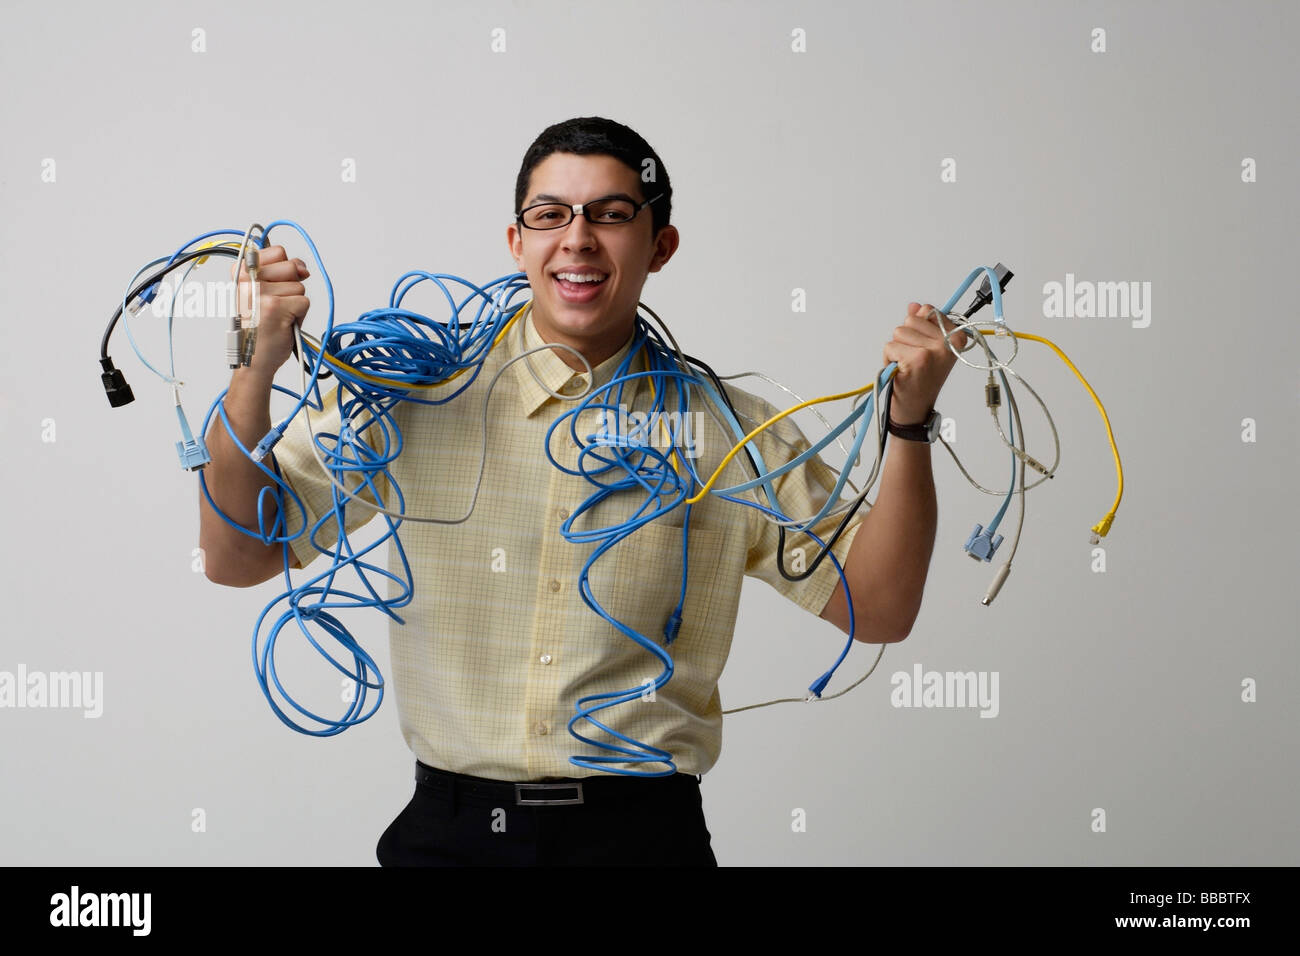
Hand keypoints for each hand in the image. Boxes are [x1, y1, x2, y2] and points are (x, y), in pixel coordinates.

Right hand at [231, 244, 310, 376]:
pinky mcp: (276, 307)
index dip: (285, 267)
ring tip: (278, 317)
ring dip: (295, 304)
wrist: (253, 359)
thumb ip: (282, 272)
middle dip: (292, 286)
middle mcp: (248, 281)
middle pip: (291, 266)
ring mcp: (261, 293)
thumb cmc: (259, 327)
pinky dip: (300, 316)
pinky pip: (304, 302)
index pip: (277, 251)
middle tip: (277, 304)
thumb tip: (302, 267)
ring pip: (300, 287)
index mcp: (242, 273)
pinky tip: (283, 324)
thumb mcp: (264, 293)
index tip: (276, 283)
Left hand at [881, 302, 967, 424]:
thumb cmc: (921, 380)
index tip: (924, 349)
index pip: (928, 310)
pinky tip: (901, 372)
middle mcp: (950, 342)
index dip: (918, 329)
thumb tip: (914, 306)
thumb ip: (922, 324)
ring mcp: (934, 351)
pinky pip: (890, 346)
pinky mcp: (917, 359)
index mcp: (957, 337)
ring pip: (898, 332)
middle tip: (913, 361)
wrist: (915, 410)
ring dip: (897, 350)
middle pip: (910, 320)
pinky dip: (889, 359)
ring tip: (907, 366)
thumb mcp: (928, 348)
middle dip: (905, 339)